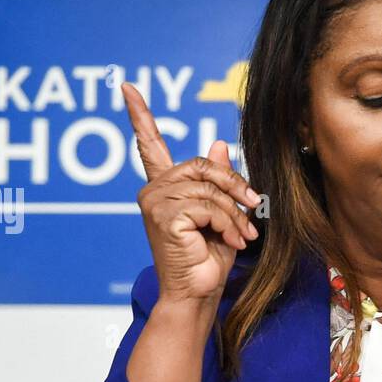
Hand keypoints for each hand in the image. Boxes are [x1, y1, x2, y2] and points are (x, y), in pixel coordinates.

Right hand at [122, 82, 260, 303]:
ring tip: (244, 235)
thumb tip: (219, 144)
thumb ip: (218, 181)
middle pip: (202, 165)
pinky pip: (208, 205)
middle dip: (234, 186)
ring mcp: (155, 202)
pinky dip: (228, 223)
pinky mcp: (164, 215)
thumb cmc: (208, 260)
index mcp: (164, 187)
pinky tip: (233, 241)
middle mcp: (153, 190)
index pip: (149, 144)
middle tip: (254, 206)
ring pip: (209, 188)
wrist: (198, 295)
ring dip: (235, 212)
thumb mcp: (221, 214)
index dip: (139, 114)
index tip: (127, 86)